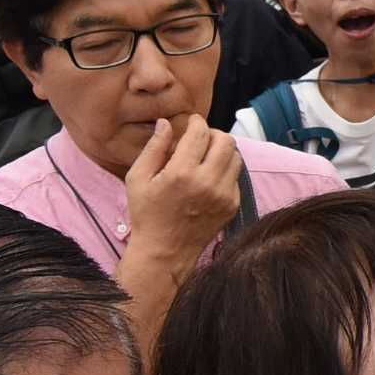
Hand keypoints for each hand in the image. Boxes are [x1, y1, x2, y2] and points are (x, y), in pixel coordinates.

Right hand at [124, 114, 243, 261]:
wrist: (164, 252)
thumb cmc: (146, 214)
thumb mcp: (138, 179)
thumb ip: (154, 147)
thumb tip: (166, 123)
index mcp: (181, 173)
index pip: (200, 132)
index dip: (197, 122)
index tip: (192, 122)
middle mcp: (207, 182)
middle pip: (226, 140)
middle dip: (212, 134)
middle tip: (200, 139)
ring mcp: (223, 195)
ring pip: (235, 157)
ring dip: (222, 151)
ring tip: (205, 158)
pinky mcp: (232, 205)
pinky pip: (236, 176)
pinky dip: (225, 171)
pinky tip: (208, 178)